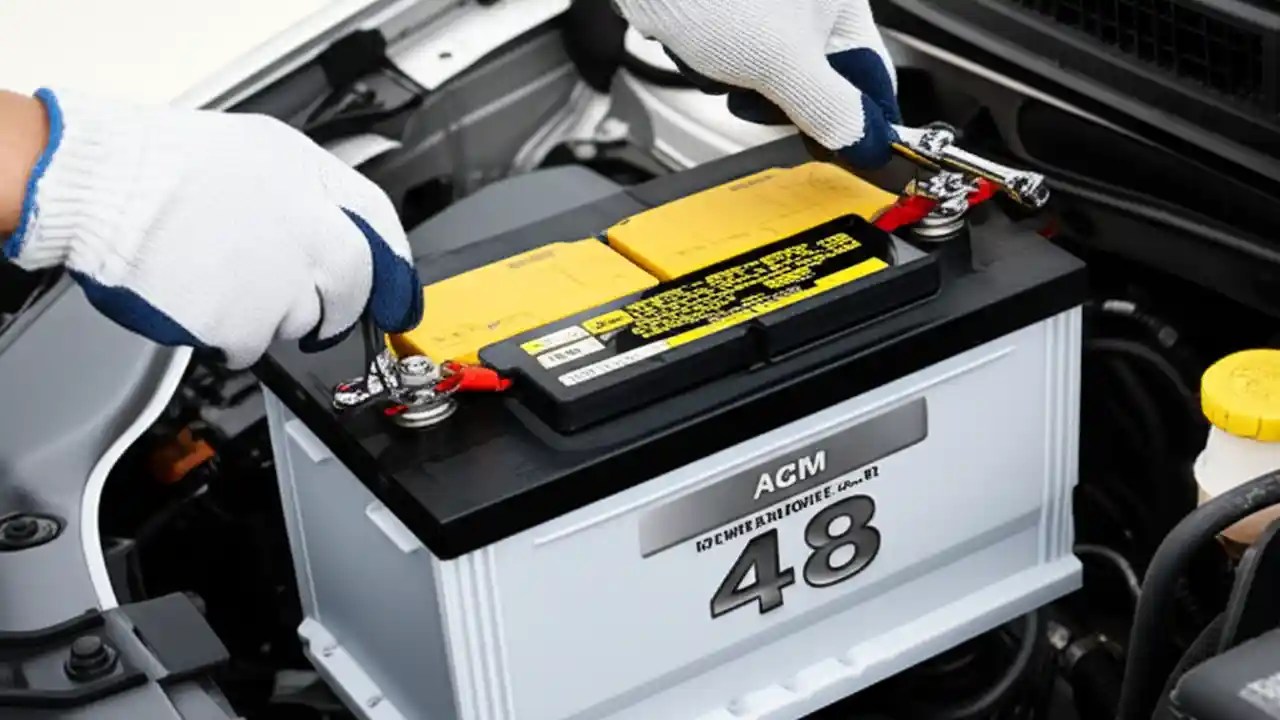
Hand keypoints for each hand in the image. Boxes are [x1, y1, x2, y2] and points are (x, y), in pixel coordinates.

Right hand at [2, 88, 421, 368]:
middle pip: (351, 291)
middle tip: (312, 313)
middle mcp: (311, 235)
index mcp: (316, 185)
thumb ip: (311, 190)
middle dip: (336, 309)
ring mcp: (280, 283)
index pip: (382, 232)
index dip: (394, 271)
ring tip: (224, 279)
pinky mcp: (243, 323)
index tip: (397, 299)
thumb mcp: (262, 149)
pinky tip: (203, 301)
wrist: (105, 188)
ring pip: (298, 322)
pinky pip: (251, 346)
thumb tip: (338, 226)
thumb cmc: (164, 162)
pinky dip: (231, 335)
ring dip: (272, 315)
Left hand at [614, 0, 900, 166]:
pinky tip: (696, 53)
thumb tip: (866, 142)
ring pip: (770, 79)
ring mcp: (766, 13)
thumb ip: (829, 107)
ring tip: (719, 65)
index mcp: (843, 6)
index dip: (862, 122)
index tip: (852, 157)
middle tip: (758, 97)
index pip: (874, 79)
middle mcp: (811, 6)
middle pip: (818, 83)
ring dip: (740, 84)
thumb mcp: (781, 63)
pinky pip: (731, 64)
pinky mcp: (725, 19)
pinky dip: (714, 69)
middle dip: (780, 100)